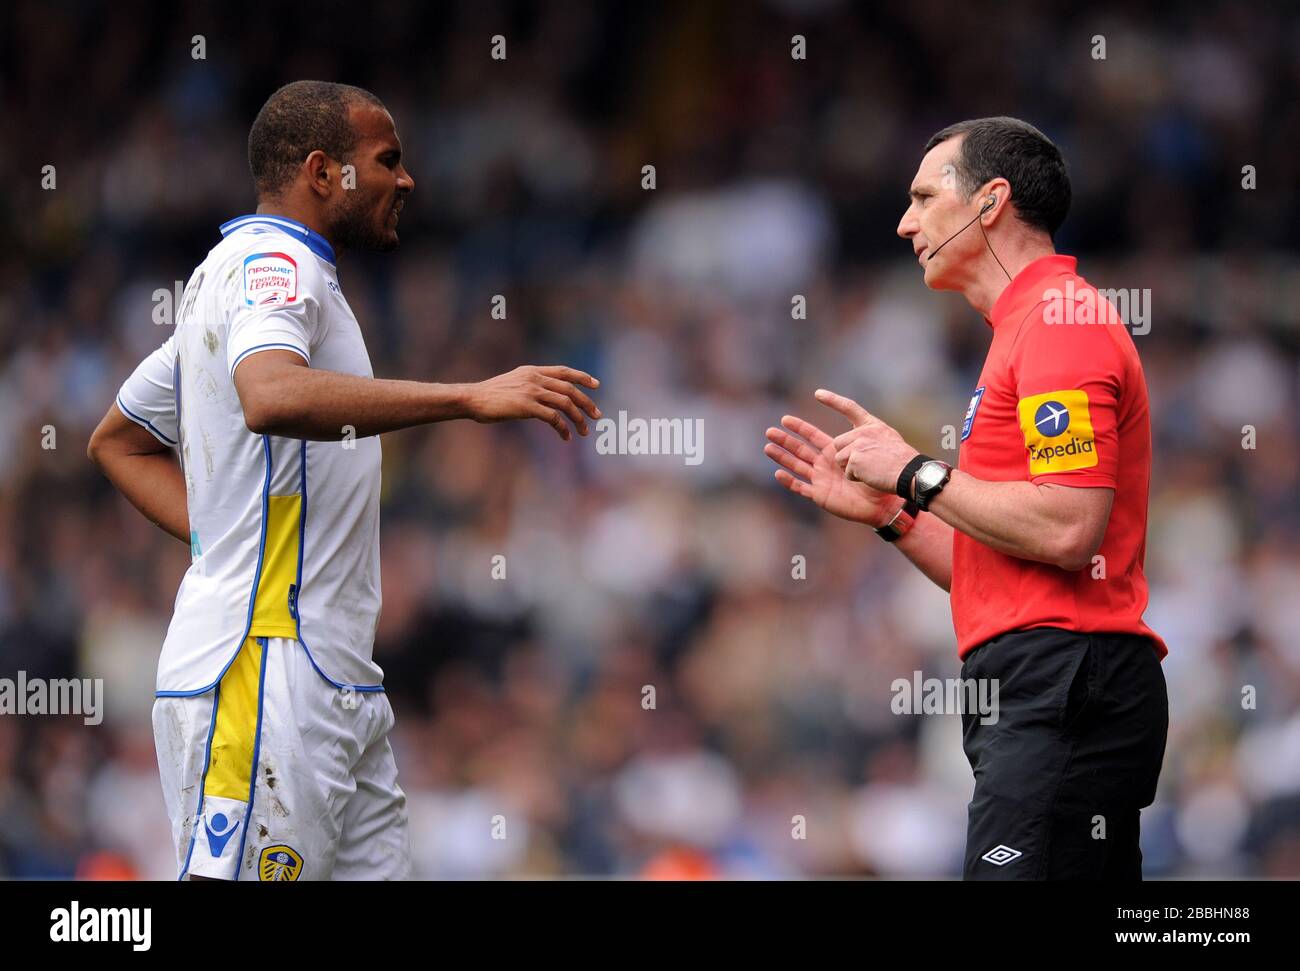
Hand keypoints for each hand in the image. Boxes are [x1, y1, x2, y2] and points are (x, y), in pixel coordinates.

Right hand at [466, 365, 600, 440]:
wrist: (473, 399)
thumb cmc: (491, 395)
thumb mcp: (514, 383)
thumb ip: (531, 386)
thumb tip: (547, 399)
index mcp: (532, 371)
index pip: (563, 371)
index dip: (582, 377)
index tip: (596, 385)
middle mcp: (534, 378)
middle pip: (569, 388)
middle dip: (586, 402)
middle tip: (597, 416)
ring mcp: (531, 391)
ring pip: (565, 402)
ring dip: (578, 418)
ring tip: (584, 431)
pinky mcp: (527, 406)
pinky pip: (553, 417)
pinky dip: (563, 428)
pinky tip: (565, 437)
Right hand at [764, 414, 902, 527]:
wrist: (884, 501)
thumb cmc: (878, 473)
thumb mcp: (868, 445)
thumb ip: (856, 432)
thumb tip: (849, 426)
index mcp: (834, 451)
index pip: (812, 436)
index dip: (799, 427)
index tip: (785, 419)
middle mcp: (824, 464)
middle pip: (799, 450)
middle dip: (784, 440)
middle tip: (769, 431)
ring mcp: (821, 480)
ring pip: (796, 466)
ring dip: (782, 457)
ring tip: (767, 447)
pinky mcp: (821, 495)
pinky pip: (801, 488)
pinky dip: (789, 482)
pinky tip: (778, 474)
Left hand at [815, 389, 917, 493]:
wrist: (911, 473)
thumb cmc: (902, 461)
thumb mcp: (887, 438)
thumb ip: (870, 436)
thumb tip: (856, 443)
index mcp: (872, 425)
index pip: (849, 408)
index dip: (833, 400)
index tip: (818, 393)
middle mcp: (863, 431)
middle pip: (838, 443)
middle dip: (846, 456)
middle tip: (868, 462)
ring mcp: (858, 444)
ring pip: (839, 458)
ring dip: (851, 468)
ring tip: (871, 469)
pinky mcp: (854, 458)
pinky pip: (846, 472)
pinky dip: (856, 478)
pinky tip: (871, 476)